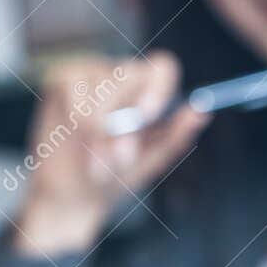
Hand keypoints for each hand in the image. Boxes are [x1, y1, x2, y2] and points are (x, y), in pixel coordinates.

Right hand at [12, 51, 208, 255]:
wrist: (74, 198)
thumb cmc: (116, 177)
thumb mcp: (150, 161)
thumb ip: (176, 136)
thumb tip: (203, 111)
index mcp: (148, 93)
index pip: (161, 68)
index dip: (157, 87)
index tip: (148, 116)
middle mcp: (122, 79)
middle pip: (131, 75)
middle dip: (123, 122)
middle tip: (120, 159)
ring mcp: (92, 75)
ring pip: (101, 85)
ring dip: (98, 129)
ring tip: (96, 162)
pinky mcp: (64, 79)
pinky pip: (73, 85)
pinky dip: (76, 114)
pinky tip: (73, 135)